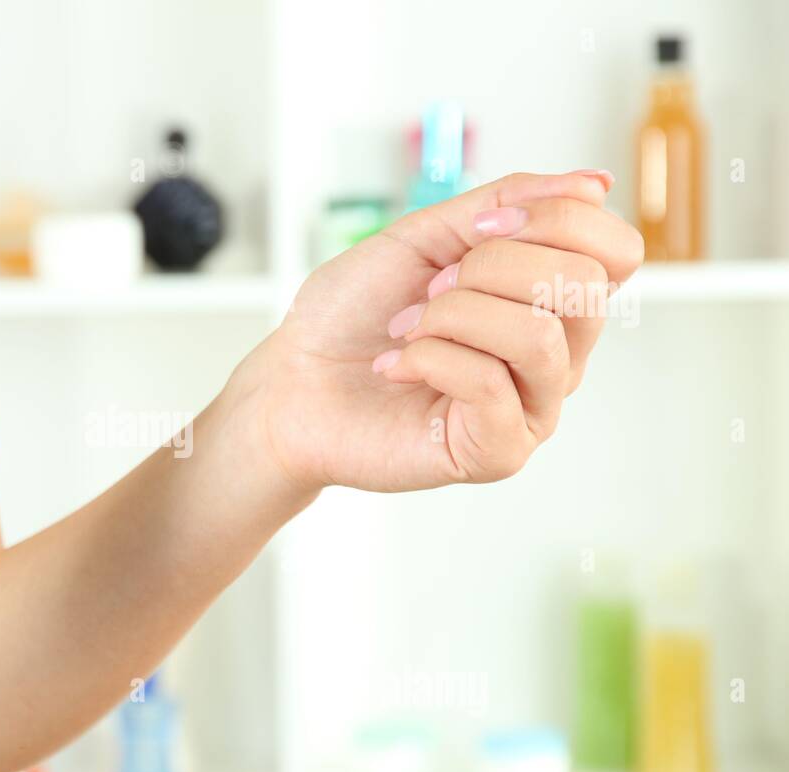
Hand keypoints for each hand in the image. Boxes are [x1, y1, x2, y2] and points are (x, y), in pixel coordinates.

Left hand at [237, 172, 642, 493]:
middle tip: (429, 291)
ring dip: (454, 315)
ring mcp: (532, 407)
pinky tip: (397, 368)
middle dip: (489, 267)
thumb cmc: (352, 315)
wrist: (291, 382)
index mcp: (548, 300)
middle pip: (584, 286)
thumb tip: (596, 182)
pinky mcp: (498, 452)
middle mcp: (556, 355)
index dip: (554, 219)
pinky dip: (430, 359)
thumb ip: (504, 203)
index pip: (616, 251)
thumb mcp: (423, 236)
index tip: (477, 227)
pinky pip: (493, 386)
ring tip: (407, 329)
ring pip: (540, 335)